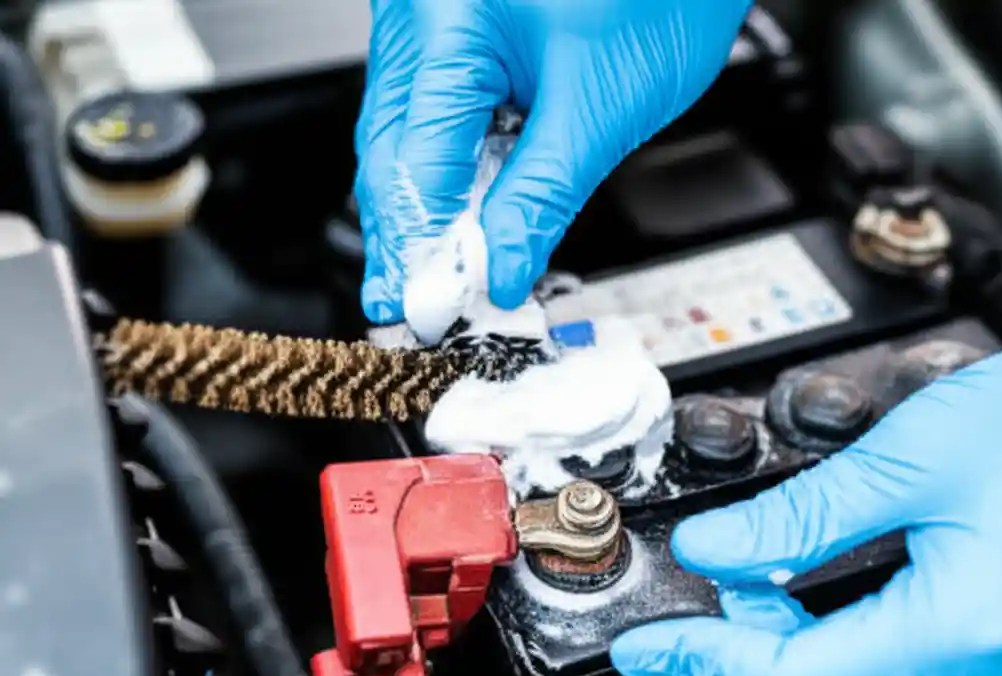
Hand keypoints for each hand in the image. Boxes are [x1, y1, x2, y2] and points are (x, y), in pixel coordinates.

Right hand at [355, 0, 751, 323]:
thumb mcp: (601, 109)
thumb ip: (541, 195)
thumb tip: (502, 267)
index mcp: (445, 17)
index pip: (415, 161)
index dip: (420, 248)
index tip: (430, 311)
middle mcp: (420, 8)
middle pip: (392, 148)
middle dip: (407, 236)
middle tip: (416, 309)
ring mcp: (429, 13)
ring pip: (403, 132)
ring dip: (424, 207)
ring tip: (437, 276)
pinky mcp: (452, 24)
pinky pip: (432, 107)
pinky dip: (447, 166)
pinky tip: (458, 215)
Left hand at [610, 278, 1001, 675]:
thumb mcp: (912, 456)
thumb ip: (801, 517)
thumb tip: (716, 549)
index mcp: (970, 632)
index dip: (710, 657)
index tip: (651, 647)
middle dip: (759, 658)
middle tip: (720, 594)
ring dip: (814, 665)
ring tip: (774, 591)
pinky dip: (870, 664)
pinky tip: (843, 609)